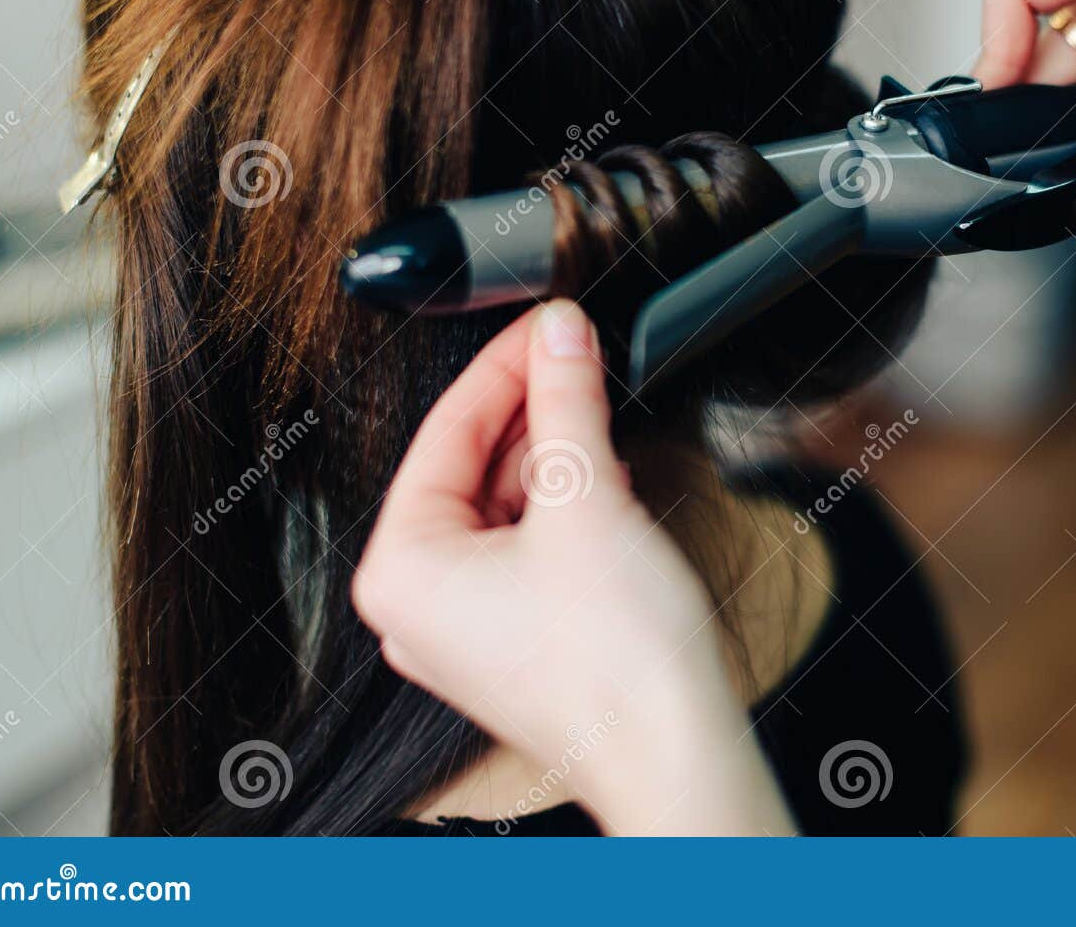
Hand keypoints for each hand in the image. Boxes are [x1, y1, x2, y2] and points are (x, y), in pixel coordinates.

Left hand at [351, 300, 794, 834]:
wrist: (674, 752)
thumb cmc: (617, 663)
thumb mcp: (586, 499)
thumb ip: (566, 400)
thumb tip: (559, 332)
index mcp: (401, 568)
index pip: (446, 430)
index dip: (504, 364)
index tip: (546, 322)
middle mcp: (416, 604)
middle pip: (471, 466)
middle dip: (532, 410)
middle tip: (578, 353)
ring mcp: (461, 628)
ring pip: (500, 505)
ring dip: (552, 456)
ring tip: (596, 409)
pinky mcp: (508, 640)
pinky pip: (521, 548)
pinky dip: (560, 507)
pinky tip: (602, 477)